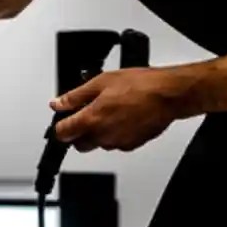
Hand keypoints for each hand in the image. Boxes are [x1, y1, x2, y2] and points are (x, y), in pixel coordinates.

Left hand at [50, 67, 191, 151]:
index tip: (63, 120)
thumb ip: (75, 96)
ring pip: (99, 144)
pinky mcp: (133, 145)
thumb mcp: (99, 82)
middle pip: (79, 145)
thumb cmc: (139, 86)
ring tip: (108, 112)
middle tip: (84, 116)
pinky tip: (121, 118)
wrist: (168, 94)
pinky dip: (114, 135)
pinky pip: (116, 144)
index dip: (60, 126)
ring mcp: (119, 143)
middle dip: (78, 133)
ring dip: (97, 133)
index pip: (63, 134)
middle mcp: (103, 136)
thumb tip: (58, 103)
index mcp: (91, 120)